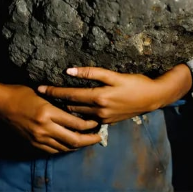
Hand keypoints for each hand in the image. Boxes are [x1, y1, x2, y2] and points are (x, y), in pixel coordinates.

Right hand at [0, 84, 101, 153]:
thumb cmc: (18, 93)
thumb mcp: (39, 93)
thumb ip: (56, 102)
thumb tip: (73, 106)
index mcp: (48, 112)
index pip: (76, 123)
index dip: (90, 125)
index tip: (96, 122)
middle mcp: (45, 128)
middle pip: (74, 140)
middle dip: (90, 140)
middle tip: (98, 137)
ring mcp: (38, 137)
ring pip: (65, 147)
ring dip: (78, 146)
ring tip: (86, 141)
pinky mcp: (33, 143)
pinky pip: (53, 150)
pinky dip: (64, 148)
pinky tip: (68, 144)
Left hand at [37, 65, 192, 124]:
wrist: (153, 98)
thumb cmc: (134, 82)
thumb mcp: (113, 75)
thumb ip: (91, 73)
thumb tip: (69, 70)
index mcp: (98, 97)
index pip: (69, 95)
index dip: (53, 91)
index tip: (39, 88)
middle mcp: (99, 110)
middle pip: (70, 106)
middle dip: (56, 101)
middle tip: (43, 94)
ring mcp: (103, 118)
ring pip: (77, 114)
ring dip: (66, 108)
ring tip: (54, 100)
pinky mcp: (108, 122)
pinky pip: (88, 119)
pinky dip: (78, 113)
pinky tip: (72, 107)